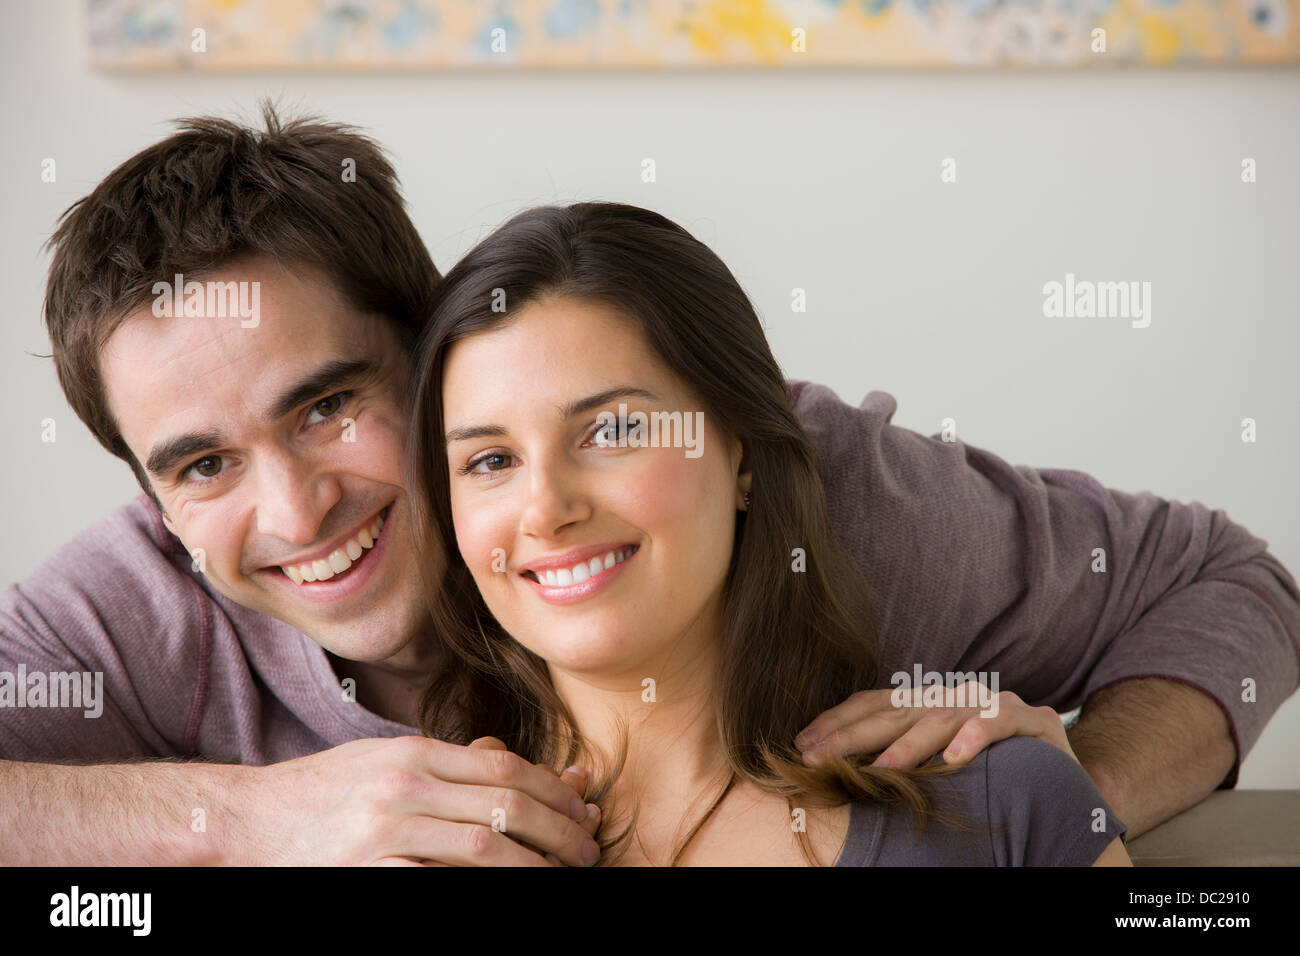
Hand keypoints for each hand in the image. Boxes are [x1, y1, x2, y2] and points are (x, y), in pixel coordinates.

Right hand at [244, 735, 601, 865]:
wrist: (244, 821)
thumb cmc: (318, 792)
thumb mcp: (380, 759)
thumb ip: (439, 762)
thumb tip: (502, 763)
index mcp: (411, 752)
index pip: (501, 767)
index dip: (550, 788)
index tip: (579, 806)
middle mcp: (404, 784)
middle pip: (504, 803)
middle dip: (557, 827)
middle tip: (587, 847)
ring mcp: (386, 829)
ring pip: (484, 844)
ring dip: (534, 862)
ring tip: (563, 873)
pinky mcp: (370, 870)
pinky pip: (441, 881)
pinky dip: (483, 886)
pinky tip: (509, 890)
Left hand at [795, 682, 1075, 769]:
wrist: (1069, 786)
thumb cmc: (994, 778)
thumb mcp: (935, 767)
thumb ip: (896, 760)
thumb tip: (836, 771)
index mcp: (931, 703)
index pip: (876, 704)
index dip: (838, 721)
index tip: (802, 743)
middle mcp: (960, 696)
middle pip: (899, 710)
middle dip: (855, 735)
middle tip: (820, 756)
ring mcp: (997, 705)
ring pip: (944, 717)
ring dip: (911, 745)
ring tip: (882, 768)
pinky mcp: (1035, 722)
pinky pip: (1000, 723)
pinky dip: (976, 736)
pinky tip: (955, 757)